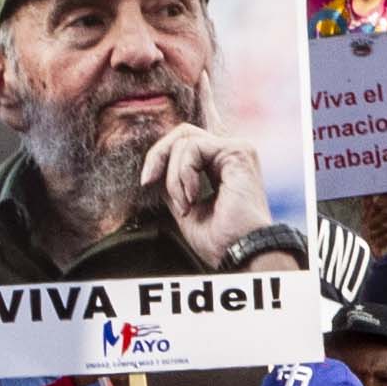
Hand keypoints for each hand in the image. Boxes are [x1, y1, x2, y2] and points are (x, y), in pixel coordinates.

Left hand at [143, 127, 277, 262]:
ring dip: (174, 177)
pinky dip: (184, 173)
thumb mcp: (183, 204)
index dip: (159, 157)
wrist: (240, 252)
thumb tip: (154, 165)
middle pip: (182, 134)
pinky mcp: (238, 151)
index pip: (184, 143)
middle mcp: (229, 153)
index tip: (146, 182)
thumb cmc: (218, 238)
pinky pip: (193, 147)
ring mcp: (236, 149)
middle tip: (149, 181)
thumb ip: (173, 181)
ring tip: (186, 204)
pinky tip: (193, 196)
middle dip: (158, 156)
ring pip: (184, 141)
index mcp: (220, 164)